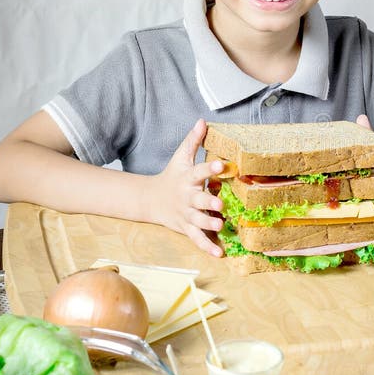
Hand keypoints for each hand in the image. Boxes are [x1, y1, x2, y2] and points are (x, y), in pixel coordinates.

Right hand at [144, 119, 224, 257]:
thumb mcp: (180, 157)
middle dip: (208, 203)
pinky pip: (197, 239)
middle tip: (220, 205)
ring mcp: (186, 214)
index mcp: (187, 179)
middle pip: (198, 200)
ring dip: (208, 224)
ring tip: (220, 226)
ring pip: (197, 221)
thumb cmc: (172, 176)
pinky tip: (219, 253)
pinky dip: (207, 247)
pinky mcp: (186, 228)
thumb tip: (202, 120)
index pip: (198, 171)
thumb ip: (193, 140)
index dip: (209, 168)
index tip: (221, 165)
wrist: (151, 200)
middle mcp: (186, 198)